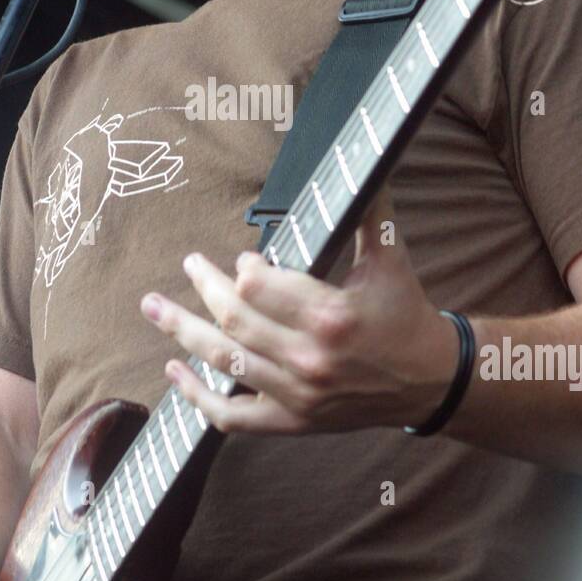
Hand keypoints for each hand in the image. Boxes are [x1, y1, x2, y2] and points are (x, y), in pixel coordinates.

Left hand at [140, 181, 458, 434]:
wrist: (429, 380)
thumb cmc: (405, 312)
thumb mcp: (390, 256)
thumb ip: (369, 209)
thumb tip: (361, 160)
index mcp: (331, 316)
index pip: (260, 288)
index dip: (242, 269)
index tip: (242, 258)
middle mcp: (309, 359)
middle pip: (233, 320)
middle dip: (202, 288)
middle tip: (188, 264)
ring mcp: (297, 394)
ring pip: (223, 362)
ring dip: (182, 332)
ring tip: (152, 307)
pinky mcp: (292, 421)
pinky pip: (232, 417)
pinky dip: (197, 397)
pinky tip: (174, 371)